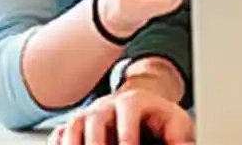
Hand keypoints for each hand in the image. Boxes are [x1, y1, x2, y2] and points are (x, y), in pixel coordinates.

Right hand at [47, 86, 192, 144]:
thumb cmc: (161, 120)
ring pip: (73, 126)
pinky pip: (60, 135)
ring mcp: (89, 115)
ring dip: (74, 144)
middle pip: (96, 118)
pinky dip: (61, 144)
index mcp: (135, 100)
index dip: (127, 131)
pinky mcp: (76, 128)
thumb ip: (180, 138)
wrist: (144, 111)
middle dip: (96, 143)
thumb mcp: (177, 125)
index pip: (128, 108)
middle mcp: (108, 105)